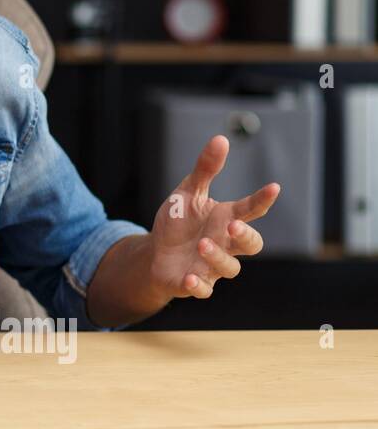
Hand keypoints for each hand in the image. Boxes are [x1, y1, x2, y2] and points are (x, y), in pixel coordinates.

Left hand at [147, 134, 279, 299]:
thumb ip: (205, 169)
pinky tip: (189, 277)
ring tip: (202, 244)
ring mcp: (212, 265)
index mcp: (226, 219)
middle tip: (232, 226)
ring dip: (217, 257)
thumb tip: (221, 139)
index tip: (274, 187)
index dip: (263, 199)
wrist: (154, 253)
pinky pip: (203, 289)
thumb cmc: (179, 222)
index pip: (251, 209)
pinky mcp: (194, 283)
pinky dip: (198, 285)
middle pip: (251, 245)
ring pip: (229, 268)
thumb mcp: (187, 192)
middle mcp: (225, 244)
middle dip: (246, 236)